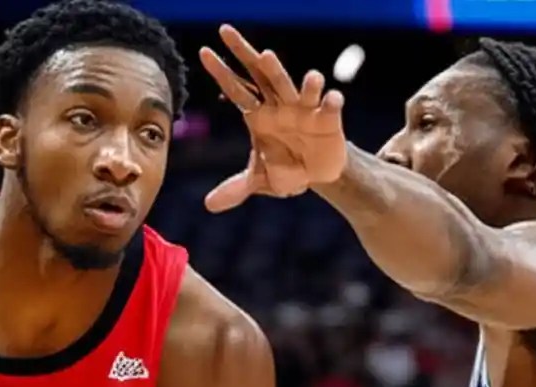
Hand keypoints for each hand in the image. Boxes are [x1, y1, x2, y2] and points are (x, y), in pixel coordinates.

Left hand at [199, 24, 347, 211]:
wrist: (318, 173)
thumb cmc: (285, 168)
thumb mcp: (260, 180)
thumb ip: (236, 189)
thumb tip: (208, 206)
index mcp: (259, 115)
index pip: (236, 89)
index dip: (220, 72)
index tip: (204, 52)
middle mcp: (279, 105)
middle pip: (261, 75)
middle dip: (245, 53)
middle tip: (227, 31)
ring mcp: (304, 109)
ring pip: (293, 86)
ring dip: (282, 73)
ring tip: (272, 59)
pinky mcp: (329, 119)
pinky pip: (329, 108)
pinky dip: (330, 102)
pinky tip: (332, 97)